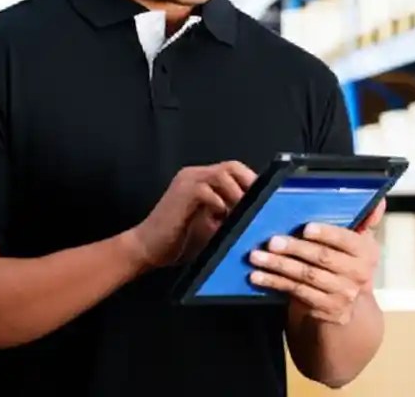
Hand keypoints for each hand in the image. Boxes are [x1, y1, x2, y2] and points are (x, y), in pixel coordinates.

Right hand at [127, 161, 256, 268]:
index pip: (235, 171)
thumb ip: (230, 217)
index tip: (267, 201)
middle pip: (232, 166)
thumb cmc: (180, 241)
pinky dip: (219, 205)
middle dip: (249, 185)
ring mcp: (187, 181)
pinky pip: (207, 190)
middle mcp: (195, 175)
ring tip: (242, 215)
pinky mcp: (182, 192)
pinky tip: (222, 221)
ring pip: (223, 174)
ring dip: (237, 195)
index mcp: (202, 180)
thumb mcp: (213, 227)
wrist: (147, 247)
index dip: (252, 183)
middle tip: (260, 207)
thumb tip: (259, 218)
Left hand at [247, 199, 384, 324]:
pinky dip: (275, 283)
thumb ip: (363, 220)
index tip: (306, 228)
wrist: (349, 308)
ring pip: (306, 276)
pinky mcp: (326, 309)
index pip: (348, 240)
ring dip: (278, 266)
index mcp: (367, 252)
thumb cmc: (345, 263)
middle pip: (323, 258)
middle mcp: (359, 274)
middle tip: (271, 241)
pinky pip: (296, 292)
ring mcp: (343, 294)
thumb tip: (377, 201)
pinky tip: (258, 276)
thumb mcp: (356, 243)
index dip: (327, 234)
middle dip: (295, 248)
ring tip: (257, 256)